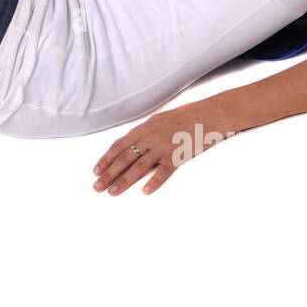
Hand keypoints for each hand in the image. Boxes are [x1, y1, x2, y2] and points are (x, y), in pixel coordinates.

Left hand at [90, 101, 236, 195]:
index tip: (95, 170)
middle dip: (108, 173)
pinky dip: (154, 182)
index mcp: (145, 128)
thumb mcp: (161, 120)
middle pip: (124, 158)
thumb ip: (146, 132)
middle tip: (97, 187)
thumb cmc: (186, 116)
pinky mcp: (179, 155)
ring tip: (112, 192)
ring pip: (139, 166)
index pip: (119, 145)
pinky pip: (164, 171)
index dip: (106, 158)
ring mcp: (164, 146)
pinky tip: (145, 192)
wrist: (210, 114)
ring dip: (124, 180)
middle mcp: (151, 137)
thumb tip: (132, 142)